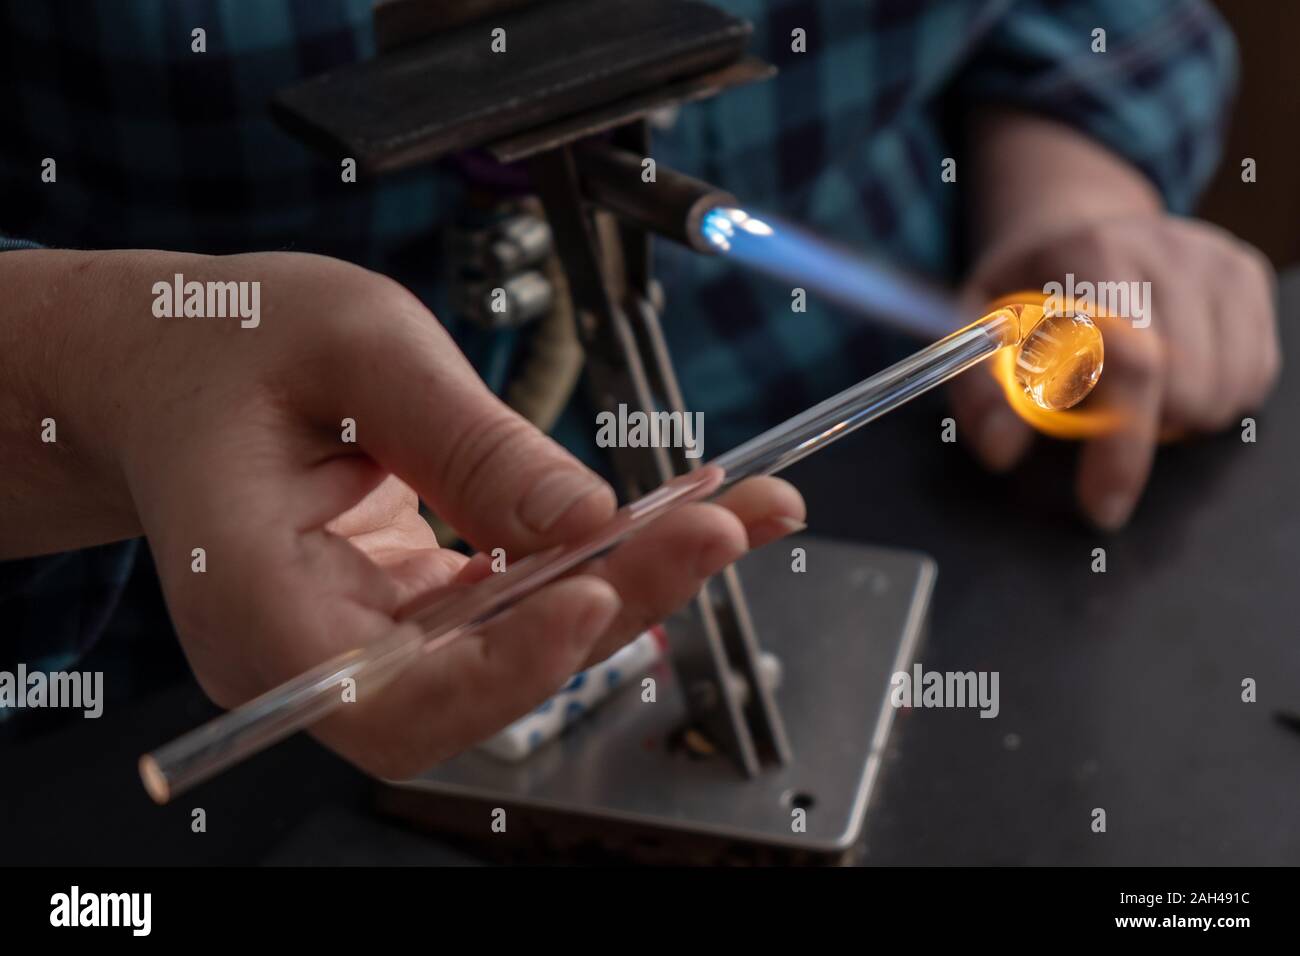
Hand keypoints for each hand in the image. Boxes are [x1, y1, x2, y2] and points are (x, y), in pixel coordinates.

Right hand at [3, 249, 804, 778]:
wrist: (167, 366)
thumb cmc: (224, 341)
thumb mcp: (350, 344)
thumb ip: (465, 439)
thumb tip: (589, 517)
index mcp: (253, 601)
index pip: (384, 694)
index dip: (502, 664)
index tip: (595, 587)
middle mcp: (308, 656)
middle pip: (480, 682)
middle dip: (611, 606)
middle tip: (719, 525)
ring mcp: (361, 646)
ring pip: (515, 654)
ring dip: (628, 590)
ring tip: (731, 515)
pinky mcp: (406, 619)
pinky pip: (513, 615)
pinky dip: (596, 568)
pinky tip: (668, 519)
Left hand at [951, 213, 1279, 528]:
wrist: (1070, 229)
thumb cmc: (1023, 293)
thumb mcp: (977, 330)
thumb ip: (981, 392)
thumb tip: (999, 449)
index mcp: (1090, 256)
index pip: (1127, 362)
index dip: (1118, 444)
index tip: (1102, 506)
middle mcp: (1164, 248)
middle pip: (1186, 384)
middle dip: (1145, 434)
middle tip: (1101, 422)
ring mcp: (1213, 258)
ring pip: (1226, 387)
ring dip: (1180, 418)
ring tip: (1131, 391)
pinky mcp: (1246, 274)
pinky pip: (1254, 374)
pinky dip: (1215, 398)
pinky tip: (1172, 376)